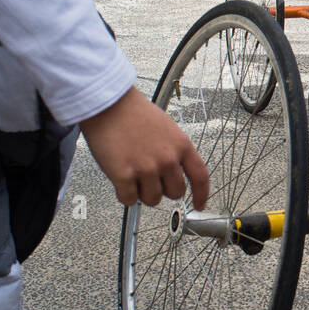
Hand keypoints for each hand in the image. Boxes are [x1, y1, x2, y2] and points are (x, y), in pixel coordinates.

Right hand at [79, 87, 209, 208]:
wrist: (107, 104)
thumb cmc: (133, 112)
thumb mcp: (167, 128)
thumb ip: (174, 150)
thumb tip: (173, 173)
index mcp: (181, 145)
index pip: (201, 177)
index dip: (202, 195)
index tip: (200, 204)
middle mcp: (167, 159)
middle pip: (175, 193)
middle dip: (164, 190)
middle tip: (151, 180)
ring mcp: (146, 169)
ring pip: (153, 200)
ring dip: (143, 192)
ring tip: (133, 174)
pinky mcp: (124, 176)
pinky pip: (129, 200)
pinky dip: (124, 194)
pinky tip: (121, 179)